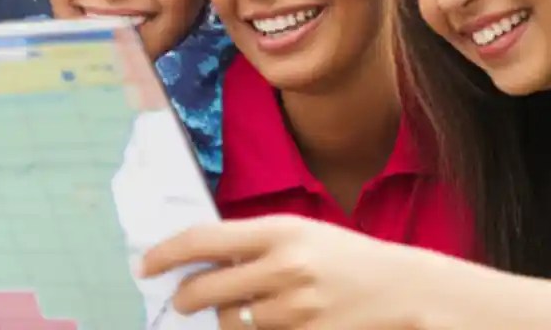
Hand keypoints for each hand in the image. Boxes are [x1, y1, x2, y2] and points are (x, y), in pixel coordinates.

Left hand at [140, 215, 434, 328]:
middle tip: (180, 300)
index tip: (146, 265)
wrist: (404, 291)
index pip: (203, 240)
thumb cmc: (348, 259)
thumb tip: (200, 259)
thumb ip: (254, 244)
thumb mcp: (303, 234)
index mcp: (281, 231)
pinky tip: (266, 324)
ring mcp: (294, 310)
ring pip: (228, 324)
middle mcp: (284, 269)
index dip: (166, 254)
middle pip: (205, 290)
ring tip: (245, 309)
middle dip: (183, 299)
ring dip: (224, 320)